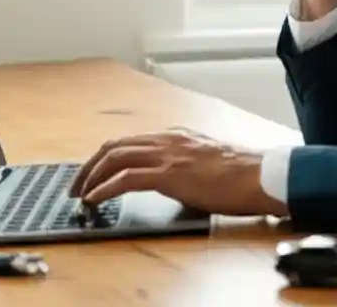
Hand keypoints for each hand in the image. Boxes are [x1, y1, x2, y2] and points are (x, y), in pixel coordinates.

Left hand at [69, 128, 287, 216]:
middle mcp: (167, 139)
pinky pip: (125, 178)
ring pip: (114, 156)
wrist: (259, 174)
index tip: (96, 172)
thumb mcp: (209, 159)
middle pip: (115, 145)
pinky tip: (95, 200)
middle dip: (90, 164)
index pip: (132, 141)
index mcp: (177, 135)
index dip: (108, 157)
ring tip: (80, 194)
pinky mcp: (168, 174)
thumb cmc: (243, 172)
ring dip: (91, 176)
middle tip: (77, 184)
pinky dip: (104, 188)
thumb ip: (188, 162)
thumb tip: (179, 179)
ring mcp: (167, 155)